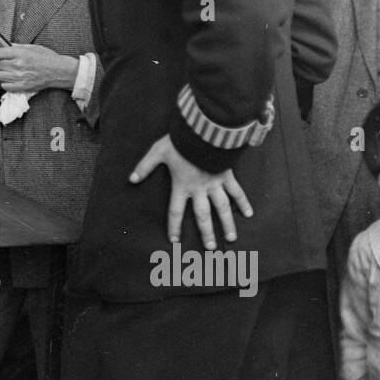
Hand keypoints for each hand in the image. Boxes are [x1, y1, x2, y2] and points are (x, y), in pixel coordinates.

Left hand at [0, 44, 77, 94]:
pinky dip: (6, 82)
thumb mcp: (32, 47)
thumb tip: (4, 45)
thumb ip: (17, 47)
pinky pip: (4, 86)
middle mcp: (19, 65)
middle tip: (5, 62)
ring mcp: (19, 77)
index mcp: (21, 53)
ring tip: (8, 71)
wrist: (58, 71)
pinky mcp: (22, 87)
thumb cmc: (47, 58)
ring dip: (1, 73)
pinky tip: (12, 78)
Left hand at [129, 134, 252, 249]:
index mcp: (182, 185)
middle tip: (210, 248)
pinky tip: (249, 214)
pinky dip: (243, 202)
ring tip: (231, 238)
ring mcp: (215, 183)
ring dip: (227, 224)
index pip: (175, 211)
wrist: (203, 131)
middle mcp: (199, 189)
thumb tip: (131, 179)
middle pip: (202, 215)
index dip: (174, 227)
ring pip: (222, 208)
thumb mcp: (158, 152)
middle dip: (206, 232)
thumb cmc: (180, 142)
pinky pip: (236, 191)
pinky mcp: (227, 175)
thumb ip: (145, 166)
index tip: (174, 240)